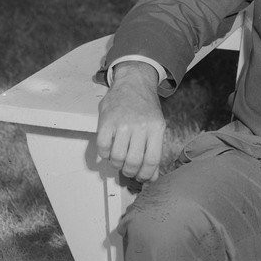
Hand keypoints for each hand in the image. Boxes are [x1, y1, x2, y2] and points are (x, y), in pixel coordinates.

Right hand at [96, 61, 165, 182]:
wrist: (133, 82)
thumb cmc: (145, 106)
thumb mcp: (156, 125)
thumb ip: (155, 149)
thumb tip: (152, 176)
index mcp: (156, 127)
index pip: (152, 160)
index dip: (146, 175)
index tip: (142, 178)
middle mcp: (141, 126)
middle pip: (134, 162)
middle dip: (131, 172)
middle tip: (129, 170)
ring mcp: (123, 123)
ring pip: (117, 158)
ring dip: (117, 164)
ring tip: (119, 159)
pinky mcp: (107, 122)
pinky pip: (103, 148)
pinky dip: (105, 154)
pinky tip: (110, 149)